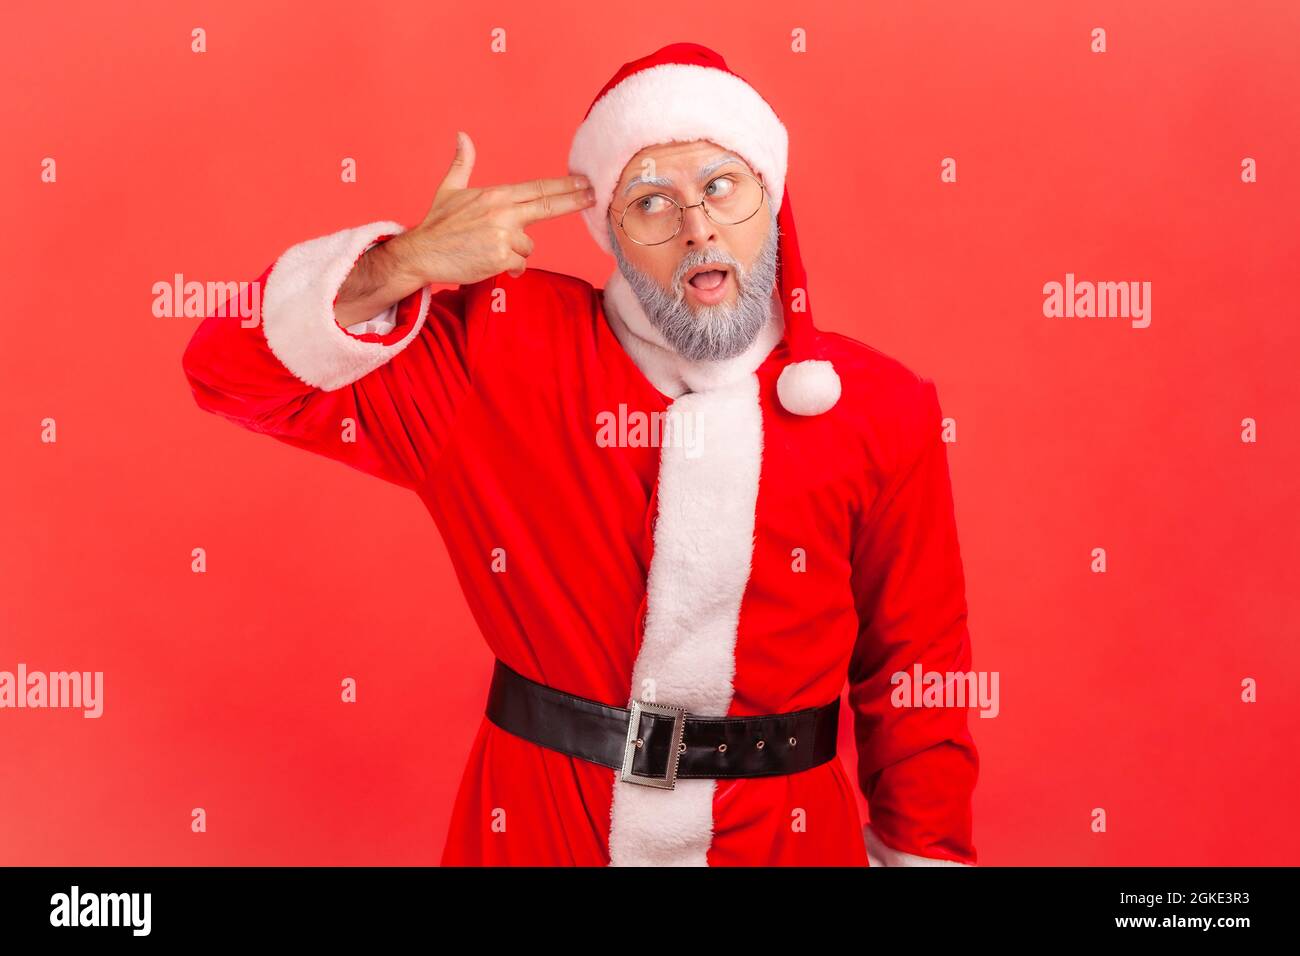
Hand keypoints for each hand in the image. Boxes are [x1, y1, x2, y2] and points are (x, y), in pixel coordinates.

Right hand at [396, 130, 595, 284]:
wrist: (421, 253)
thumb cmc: (437, 224)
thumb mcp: (450, 189)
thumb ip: (462, 164)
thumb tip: (462, 136)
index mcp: (495, 195)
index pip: (538, 189)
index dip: (564, 186)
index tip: (584, 182)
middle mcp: (503, 212)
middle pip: (548, 207)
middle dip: (574, 201)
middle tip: (593, 196)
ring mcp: (503, 236)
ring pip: (528, 247)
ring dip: (514, 252)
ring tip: (487, 249)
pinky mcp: (501, 258)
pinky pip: (518, 265)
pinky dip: (508, 268)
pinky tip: (488, 263)